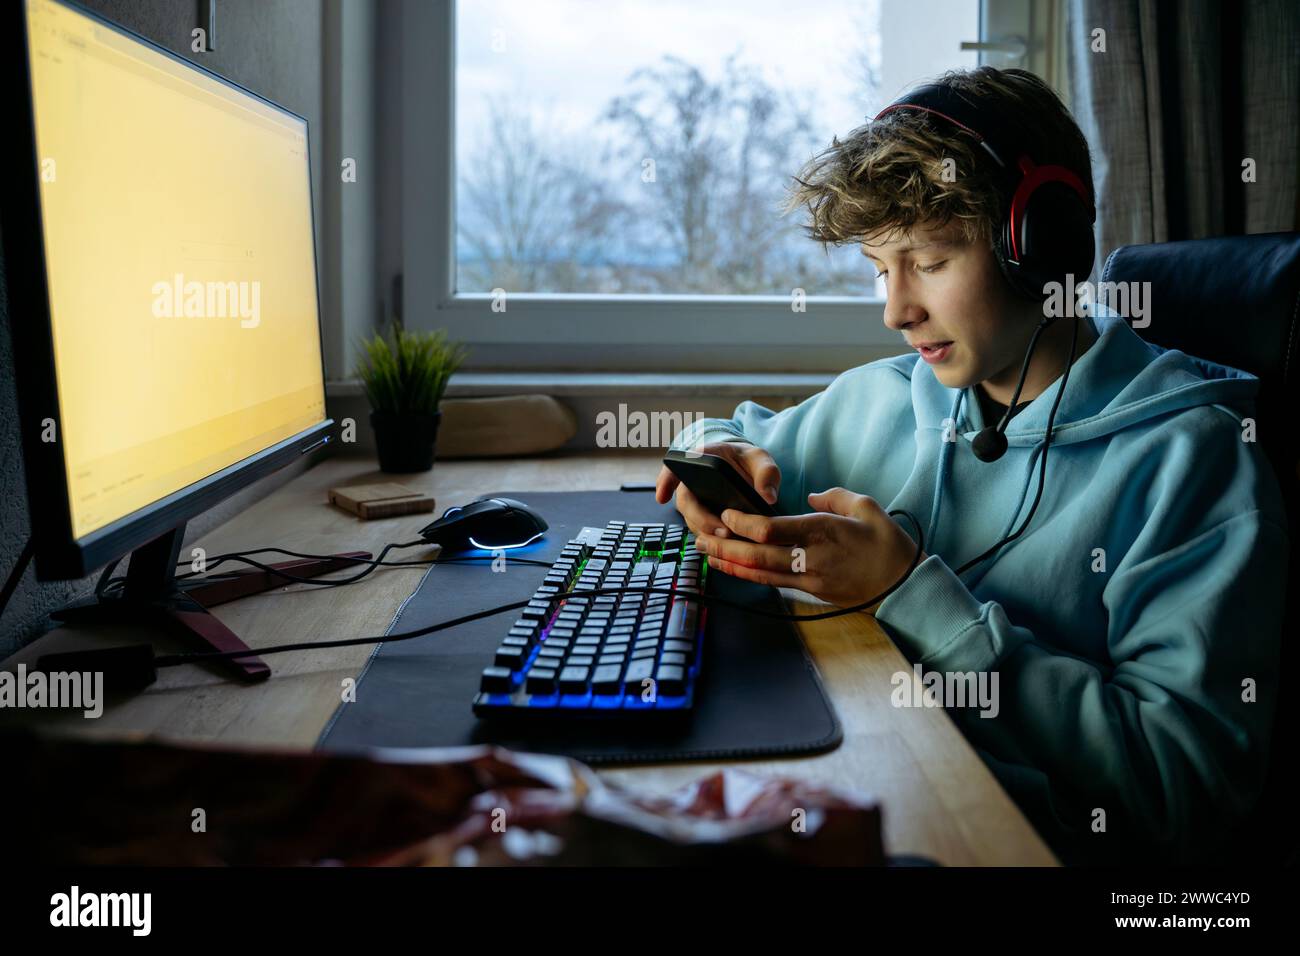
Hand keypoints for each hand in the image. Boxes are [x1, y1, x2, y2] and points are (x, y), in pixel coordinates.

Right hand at [654, 441, 780, 539]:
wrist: (746, 470)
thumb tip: (768, 497)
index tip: (661, 497)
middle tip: (724, 531)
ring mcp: (696, 502)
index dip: (665, 482)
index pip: (675, 467)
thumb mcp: (760, 459)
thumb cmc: (748, 461)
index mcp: (701, 460)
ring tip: (731, 541)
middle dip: (701, 519)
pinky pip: (702, 531)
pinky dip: (713, 540)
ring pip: (693, 521)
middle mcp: (691, 482)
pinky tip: (729, 547)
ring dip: (707, 533)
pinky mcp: (703, 518)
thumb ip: (766, 472)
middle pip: (686, 503)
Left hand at [692, 487, 926, 610]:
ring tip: (707, 554)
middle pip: (758, 554)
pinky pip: (774, 583)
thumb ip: (834, 497)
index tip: (726, 514)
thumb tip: (810, 496)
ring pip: (761, 573)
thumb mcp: (866, 507)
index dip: (743, 523)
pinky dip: (750, 575)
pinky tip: (734, 569)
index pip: (772, 529)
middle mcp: (811, 557)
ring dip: (731, 564)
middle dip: (726, 546)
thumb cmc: (888, 544)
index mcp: (823, 531)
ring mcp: (810, 578)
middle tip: (701, 538)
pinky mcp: (812, 592)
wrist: (904, 586)